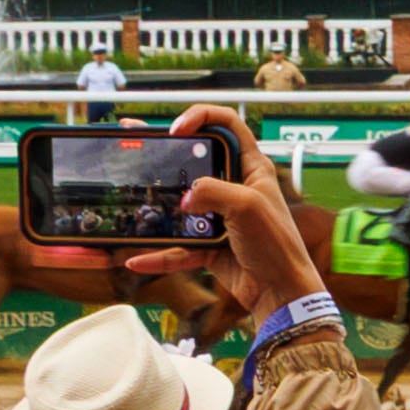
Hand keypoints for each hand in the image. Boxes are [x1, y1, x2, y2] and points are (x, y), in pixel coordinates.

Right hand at [124, 106, 326, 329]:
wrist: (281, 292)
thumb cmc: (278, 246)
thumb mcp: (247, 206)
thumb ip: (212, 191)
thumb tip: (185, 197)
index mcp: (252, 169)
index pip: (229, 126)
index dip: (202, 117)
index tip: (178, 128)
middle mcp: (235, 188)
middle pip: (195, 162)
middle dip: (165, 152)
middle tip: (136, 142)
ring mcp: (221, 216)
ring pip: (181, 205)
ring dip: (157, 204)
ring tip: (128, 192)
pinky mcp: (211, 245)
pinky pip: (178, 248)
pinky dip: (158, 255)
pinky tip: (137, 259)